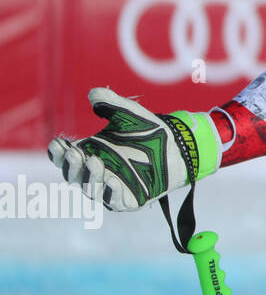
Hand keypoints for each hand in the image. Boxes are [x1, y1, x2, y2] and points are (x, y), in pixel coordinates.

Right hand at [47, 87, 217, 211]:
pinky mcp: (129, 200)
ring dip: (90, 177)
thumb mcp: (129, 113)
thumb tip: (94, 93)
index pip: (65, 157)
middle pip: (74, 175)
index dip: (58, 153)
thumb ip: (111, 103)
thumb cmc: (148, 130)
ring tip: (93, 161)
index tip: (59, 143)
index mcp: (89, 154)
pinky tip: (112, 180)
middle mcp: (96, 174)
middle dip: (72, 164)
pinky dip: (111, 193)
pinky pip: (115, 201)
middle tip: (75, 152)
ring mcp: (111, 188)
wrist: (179, 146)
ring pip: (92, 189)